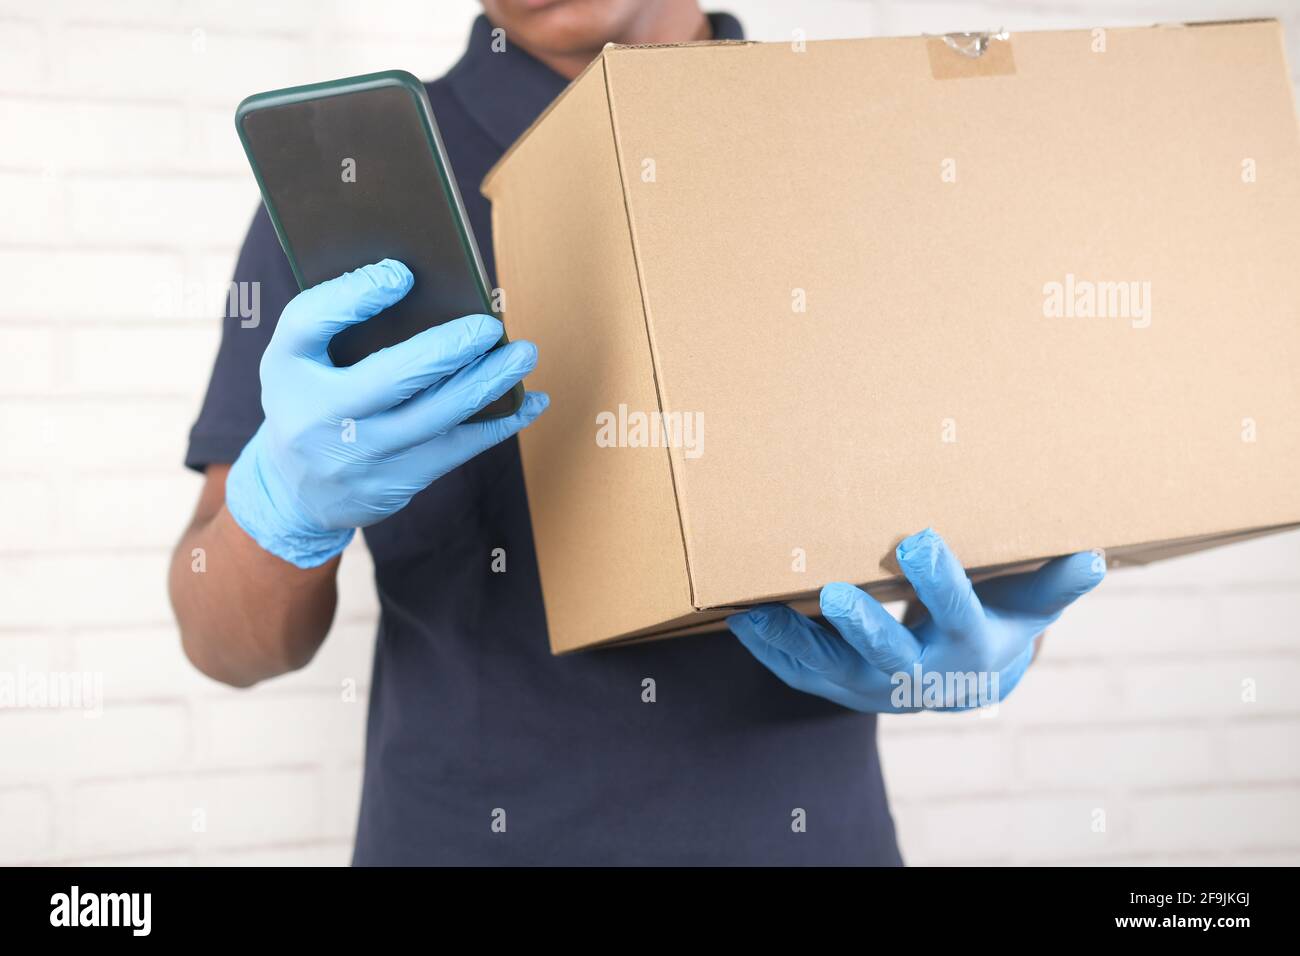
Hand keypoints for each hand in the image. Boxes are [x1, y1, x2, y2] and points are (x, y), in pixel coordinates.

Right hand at [225, 258, 546, 567]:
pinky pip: (455, 450)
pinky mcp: (393, 484)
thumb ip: (339, 317)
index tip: (403, 273)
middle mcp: (315, 416)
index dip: (355, 294)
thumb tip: (418, 281)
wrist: (295, 490)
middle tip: (491, 325)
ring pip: (435, 417)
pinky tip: (527, 402)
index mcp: (285, 366)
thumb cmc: (308, 399)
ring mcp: (357, 457)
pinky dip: (496, 424)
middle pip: (391, 377)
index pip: (310, 321)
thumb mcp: (299, 356)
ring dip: (486, 384)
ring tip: (523, 356)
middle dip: (449, 349)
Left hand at [728, 528, 1103, 711]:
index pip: (956, 611)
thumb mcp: (1027, 607)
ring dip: (791, 641)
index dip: (938, 580)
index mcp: (965, 646)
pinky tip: (743, 624)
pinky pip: (803, 675)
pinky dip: (772, 652)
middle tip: (831, 592)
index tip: (918, 539)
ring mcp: (874, 688)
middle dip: (860, 627)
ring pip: (830, 668)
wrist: (963, 685)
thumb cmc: (994, 625)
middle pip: (888, 654)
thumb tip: (1093, 557)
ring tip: (755, 611)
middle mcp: (918, 674)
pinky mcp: (841, 688)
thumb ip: (1054, 584)